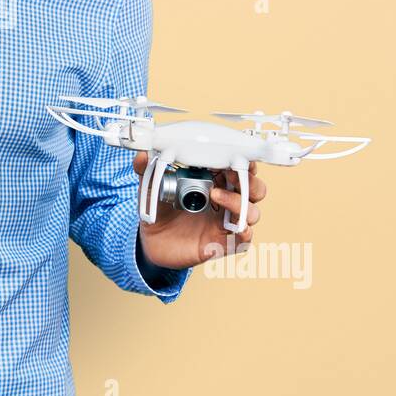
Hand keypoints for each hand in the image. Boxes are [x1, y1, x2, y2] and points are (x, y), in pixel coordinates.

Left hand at [133, 153, 267, 269]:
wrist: (151, 240)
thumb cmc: (160, 210)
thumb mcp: (152, 187)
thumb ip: (147, 171)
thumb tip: (141, 155)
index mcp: (215, 182)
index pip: (239, 169)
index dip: (242, 161)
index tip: (236, 153)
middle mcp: (225, 201)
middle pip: (254, 189)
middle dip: (250, 180)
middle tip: (233, 172)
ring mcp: (226, 222)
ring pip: (252, 212)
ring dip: (240, 202)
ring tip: (215, 194)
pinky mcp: (222, 243)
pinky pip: (244, 239)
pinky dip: (244, 232)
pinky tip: (236, 226)